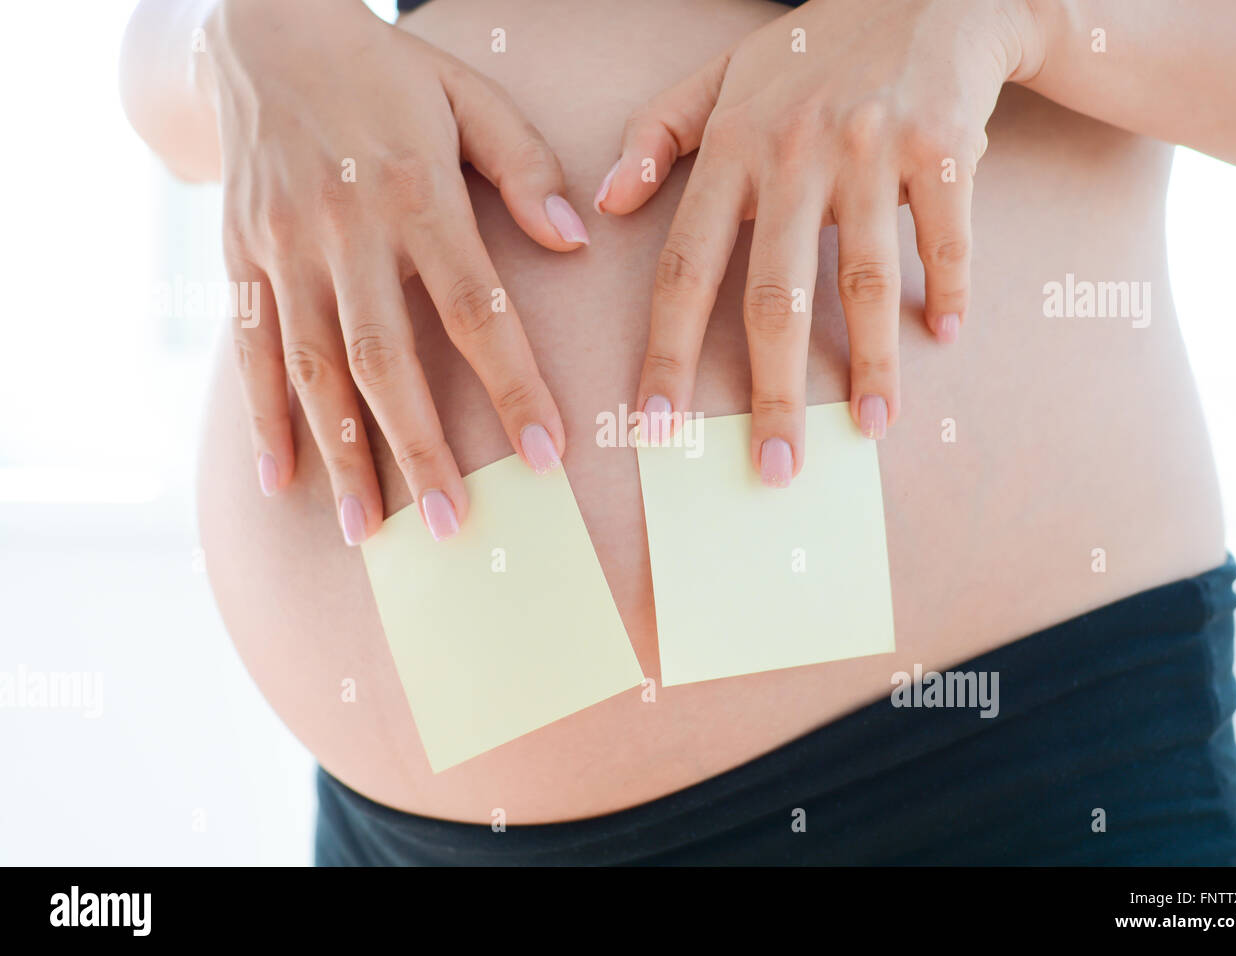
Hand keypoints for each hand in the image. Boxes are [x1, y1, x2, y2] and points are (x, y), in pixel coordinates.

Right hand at [205, 0, 587, 541]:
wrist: (261, 29)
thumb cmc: (388, 71)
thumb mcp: (468, 96)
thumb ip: (525, 168)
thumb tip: (575, 242)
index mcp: (417, 192)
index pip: (474, 307)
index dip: (511, 385)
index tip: (545, 454)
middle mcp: (346, 229)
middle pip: (385, 357)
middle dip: (419, 449)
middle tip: (450, 525)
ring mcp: (284, 247)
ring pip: (312, 368)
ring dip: (341, 455)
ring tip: (368, 531)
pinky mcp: (240, 256)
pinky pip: (250, 349)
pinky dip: (263, 417)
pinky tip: (282, 479)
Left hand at [597, 0, 1040, 483]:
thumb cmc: (817, 46)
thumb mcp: (724, 75)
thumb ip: (658, 132)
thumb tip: (603, 202)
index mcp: (734, 148)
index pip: (686, 268)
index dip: (667, 353)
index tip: (657, 427)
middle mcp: (795, 152)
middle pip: (774, 297)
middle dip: (772, 393)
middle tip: (775, 466)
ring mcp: (869, 148)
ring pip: (865, 279)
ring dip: (871, 363)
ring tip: (871, 425)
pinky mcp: (940, 145)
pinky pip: (943, 238)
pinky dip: (950, 290)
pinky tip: (946, 335)